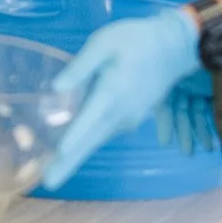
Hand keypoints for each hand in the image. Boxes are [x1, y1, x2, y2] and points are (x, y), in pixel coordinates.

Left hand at [43, 9, 210, 188]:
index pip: (90, 119)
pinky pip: (103, 134)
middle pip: (92, 141)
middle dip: (69, 162)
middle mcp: (121, 113)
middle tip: (47, 182)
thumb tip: (56, 88)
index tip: (60, 153)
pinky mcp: (129, 119)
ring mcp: (127, 119)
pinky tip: (67, 150)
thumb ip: (81, 66)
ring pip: (97, 140)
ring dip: (75, 157)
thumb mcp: (104, 42)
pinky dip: (85, 143)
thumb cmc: (136, 40)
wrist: (173, 48)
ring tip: (51, 172)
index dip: (75, 136)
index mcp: (112, 92)